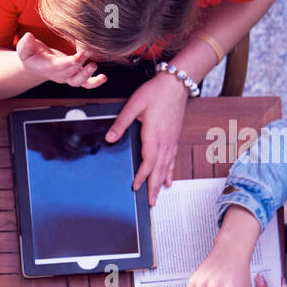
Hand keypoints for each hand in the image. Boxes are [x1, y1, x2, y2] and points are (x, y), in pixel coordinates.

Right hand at [16, 32, 107, 88]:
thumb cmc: (31, 54)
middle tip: (89, 50)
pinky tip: (103, 78)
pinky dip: (95, 82)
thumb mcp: (24, 48)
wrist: (35, 64)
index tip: (80, 54)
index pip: (60, 67)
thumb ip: (25, 44)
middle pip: (72, 72)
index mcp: (47, 68)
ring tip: (93, 65)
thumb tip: (28, 37)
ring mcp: (68, 77)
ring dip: (88, 74)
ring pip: (79, 81)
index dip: (71, 62)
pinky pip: (86, 83)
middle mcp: (59, 75)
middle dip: (81, 62)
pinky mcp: (75, 75)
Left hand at [106, 72, 188, 204]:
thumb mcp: (134, 105)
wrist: (176, 83)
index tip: (135, 188)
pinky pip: (172, 159)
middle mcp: (165, 141)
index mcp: (153, 136)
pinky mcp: (174, 137)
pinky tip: (168, 181)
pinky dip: (170, 172)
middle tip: (150, 203)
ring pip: (166, 167)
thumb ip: (121, 123)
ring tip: (157, 196)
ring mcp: (171, 140)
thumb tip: (109, 138)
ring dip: (161, 183)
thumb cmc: (156, 92)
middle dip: (153, 187)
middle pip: (159, 170)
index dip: (142, 177)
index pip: (148, 162)